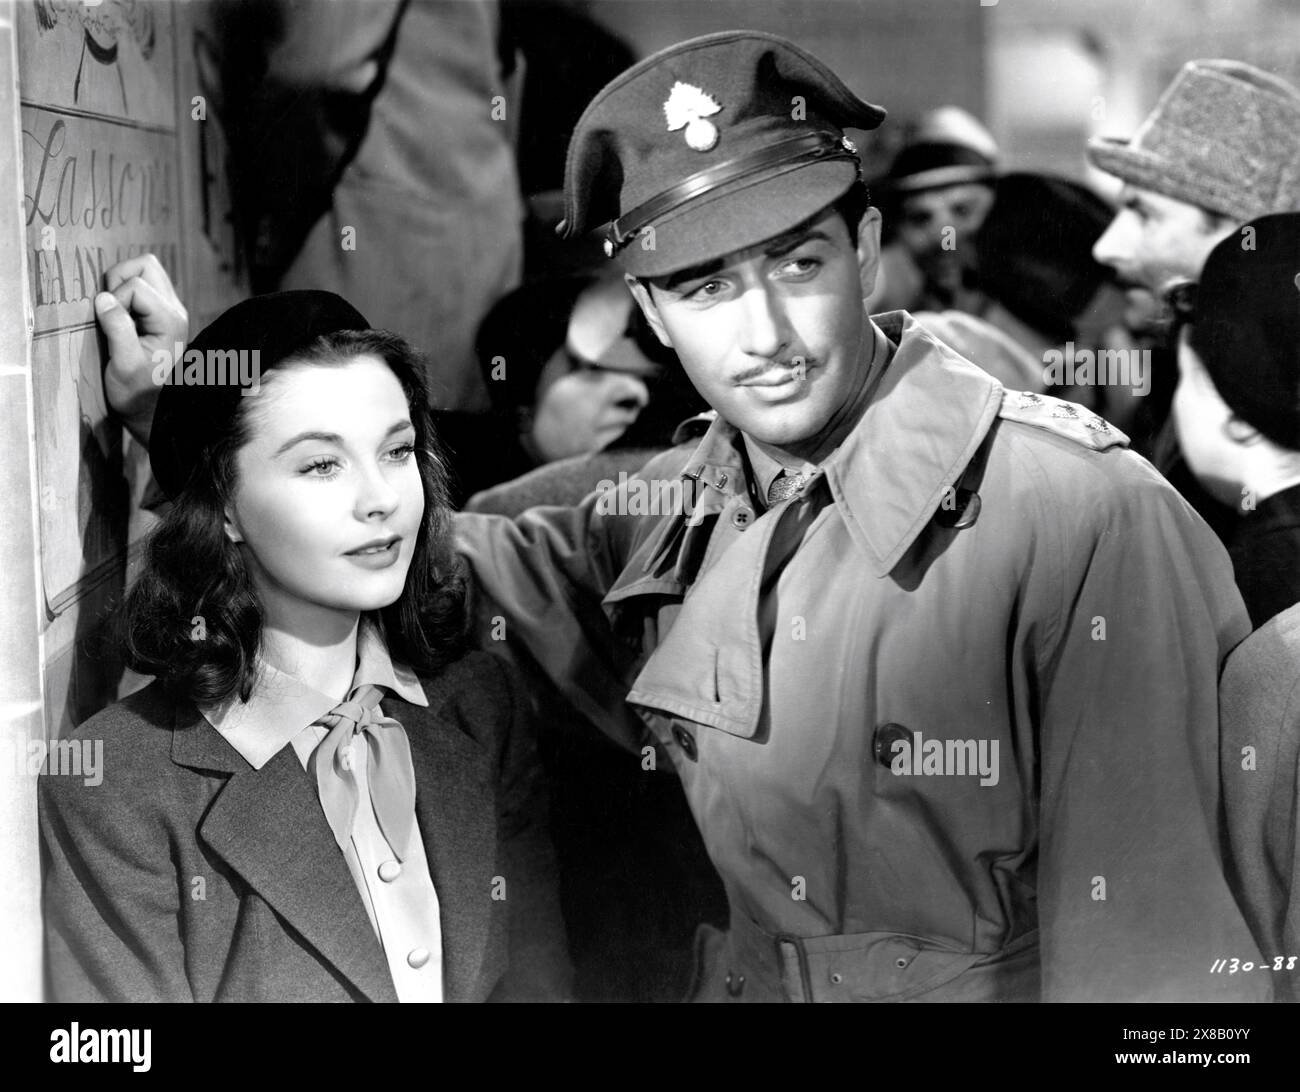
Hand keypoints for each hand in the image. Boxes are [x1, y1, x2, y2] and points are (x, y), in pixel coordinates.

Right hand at [95, 253, 187, 447]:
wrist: (152, 411)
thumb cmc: (137, 393)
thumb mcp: (123, 365)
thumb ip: (117, 330)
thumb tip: (103, 298)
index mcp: (170, 320)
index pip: (136, 285)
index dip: (115, 299)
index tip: (111, 327)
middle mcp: (174, 310)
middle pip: (146, 265)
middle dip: (120, 279)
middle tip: (111, 309)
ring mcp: (169, 310)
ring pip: (145, 271)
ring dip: (122, 284)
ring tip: (116, 313)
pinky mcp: (159, 314)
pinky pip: (142, 285)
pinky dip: (125, 292)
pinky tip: (122, 317)